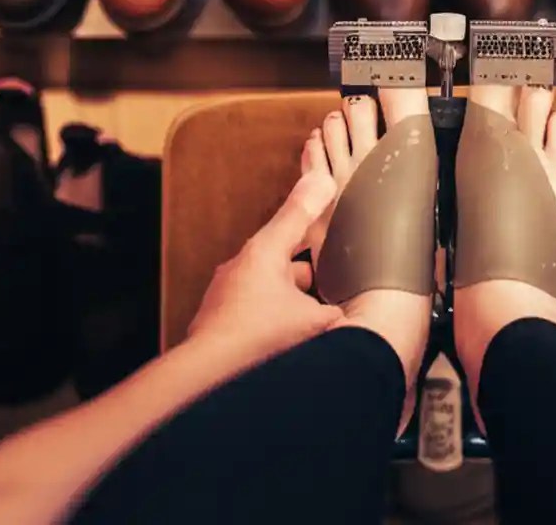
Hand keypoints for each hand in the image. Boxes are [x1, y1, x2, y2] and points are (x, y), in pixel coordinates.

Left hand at [187, 171, 344, 371]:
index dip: (313, 202)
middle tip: (328, 267)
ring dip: (287, 295)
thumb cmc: (260, 338)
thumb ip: (336, 308)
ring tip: (310, 315)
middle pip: (281, 254)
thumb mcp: (314, 320)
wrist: (210, 374)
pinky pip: (252, 309)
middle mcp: (240, 267)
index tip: (323, 182)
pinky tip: (285, 338)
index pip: (295, 218)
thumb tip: (346, 310)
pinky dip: (270, 316)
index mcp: (264, 254)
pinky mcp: (217, 320)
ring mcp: (225, 293)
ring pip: (266, 285)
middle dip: (305, 263)